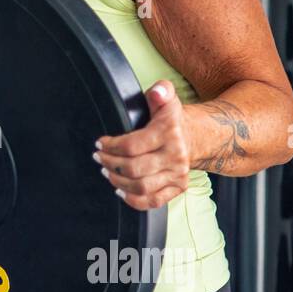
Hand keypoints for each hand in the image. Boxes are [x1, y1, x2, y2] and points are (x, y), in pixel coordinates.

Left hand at [93, 81, 190, 210]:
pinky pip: (154, 201)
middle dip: (110, 163)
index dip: (111, 146)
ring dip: (118, 181)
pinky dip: (134, 200)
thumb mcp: (167, 98)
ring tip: (107, 172)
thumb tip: (157, 92)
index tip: (100, 144)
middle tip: (99, 158)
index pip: (132, 145)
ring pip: (141, 187)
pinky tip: (121, 190)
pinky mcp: (178, 188)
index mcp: (169, 133)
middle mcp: (175, 156)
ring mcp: (178, 174)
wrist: (193, 138)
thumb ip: (161, 90)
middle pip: (134, 168)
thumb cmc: (171, 119)